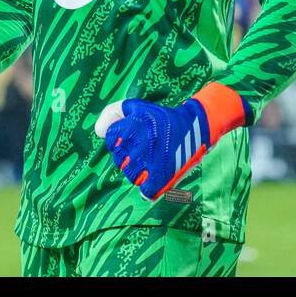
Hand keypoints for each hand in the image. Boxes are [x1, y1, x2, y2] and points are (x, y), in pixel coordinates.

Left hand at [96, 98, 210, 199]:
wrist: (196, 127)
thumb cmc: (162, 118)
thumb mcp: (138, 106)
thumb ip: (114, 112)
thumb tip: (99, 132)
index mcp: (137, 123)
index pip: (111, 137)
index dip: (117, 139)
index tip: (129, 140)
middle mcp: (144, 141)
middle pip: (118, 158)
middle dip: (126, 156)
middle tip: (141, 152)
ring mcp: (154, 160)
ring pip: (130, 174)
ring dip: (136, 172)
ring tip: (148, 164)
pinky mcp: (164, 175)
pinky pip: (145, 190)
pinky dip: (147, 188)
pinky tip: (152, 179)